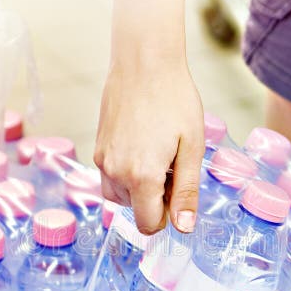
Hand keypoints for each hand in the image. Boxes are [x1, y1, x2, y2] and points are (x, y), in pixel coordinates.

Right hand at [95, 60, 203, 234]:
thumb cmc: (174, 99)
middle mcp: (115, 173)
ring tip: (158, 154)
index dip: (168, 216)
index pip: (148, 224)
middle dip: (155, 198)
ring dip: (140, 187)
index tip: (179, 191)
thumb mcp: (192, 147)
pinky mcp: (98, 148)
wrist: (144, 62)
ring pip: (121, 195)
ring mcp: (103, 160)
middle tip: (172, 163)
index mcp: (141, 177)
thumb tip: (183, 227)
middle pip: (135, 210)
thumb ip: (186, 191)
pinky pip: (112, 176)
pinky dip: (127, 173)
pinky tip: (144, 145)